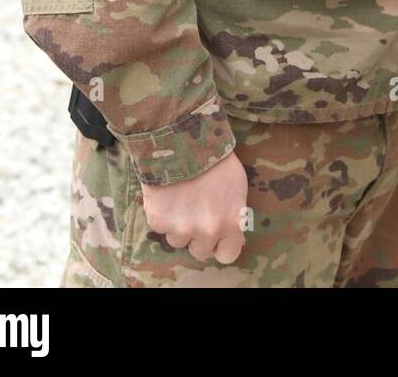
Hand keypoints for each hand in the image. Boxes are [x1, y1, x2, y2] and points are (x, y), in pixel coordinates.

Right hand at [141, 150, 248, 265]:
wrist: (185, 141)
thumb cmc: (217, 161)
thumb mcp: (238, 186)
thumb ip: (234, 215)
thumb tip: (234, 238)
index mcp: (231, 223)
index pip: (228, 255)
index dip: (222, 245)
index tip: (218, 236)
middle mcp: (207, 231)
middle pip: (201, 251)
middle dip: (198, 236)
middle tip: (197, 212)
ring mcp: (181, 228)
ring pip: (179, 240)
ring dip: (179, 226)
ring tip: (183, 199)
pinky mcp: (159, 222)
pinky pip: (161, 228)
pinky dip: (163, 215)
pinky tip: (169, 194)